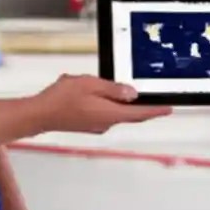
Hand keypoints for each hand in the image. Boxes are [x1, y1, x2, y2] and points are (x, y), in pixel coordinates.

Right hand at [31, 74, 171, 133]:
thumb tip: (132, 93)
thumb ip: (114, 89)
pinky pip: (104, 112)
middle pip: (130, 114)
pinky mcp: (88, 124)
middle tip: (153, 99)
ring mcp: (97, 125)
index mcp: (110, 114)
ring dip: (117, 101)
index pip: (140, 113)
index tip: (169, 108)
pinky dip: (105, 103)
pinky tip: (95, 93)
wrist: (39, 114)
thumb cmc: (61, 99)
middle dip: (140, 106)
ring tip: (110, 87)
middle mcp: (106, 123)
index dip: (156, 110)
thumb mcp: (91, 84)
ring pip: (115, 112)